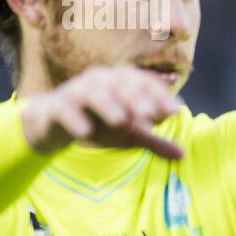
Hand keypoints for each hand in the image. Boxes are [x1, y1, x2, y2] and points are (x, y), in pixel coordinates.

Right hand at [20, 65, 183, 157]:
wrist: (53, 124)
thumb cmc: (99, 124)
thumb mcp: (129, 134)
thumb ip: (154, 142)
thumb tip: (183, 155)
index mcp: (121, 82)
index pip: (144, 82)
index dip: (160, 95)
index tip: (175, 112)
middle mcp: (100, 80)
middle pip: (121, 83)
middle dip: (137, 99)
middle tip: (151, 114)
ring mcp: (76, 91)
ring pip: (93, 93)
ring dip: (109, 105)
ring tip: (122, 122)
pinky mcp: (55, 107)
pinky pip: (64, 109)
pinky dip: (75, 119)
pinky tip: (85, 133)